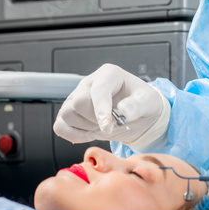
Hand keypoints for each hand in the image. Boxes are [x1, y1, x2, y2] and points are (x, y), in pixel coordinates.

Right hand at [53, 64, 170, 148]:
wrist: (136, 112)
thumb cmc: (141, 102)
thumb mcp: (148, 101)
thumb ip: (138, 105)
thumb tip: (124, 111)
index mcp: (109, 74)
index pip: (98, 90)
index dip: (101, 110)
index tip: (108, 128)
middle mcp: (89, 82)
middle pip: (78, 102)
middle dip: (95, 119)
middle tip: (110, 125)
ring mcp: (76, 96)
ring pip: (67, 113)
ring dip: (84, 127)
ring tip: (100, 127)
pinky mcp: (70, 111)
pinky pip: (60, 126)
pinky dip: (73, 135)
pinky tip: (89, 133)